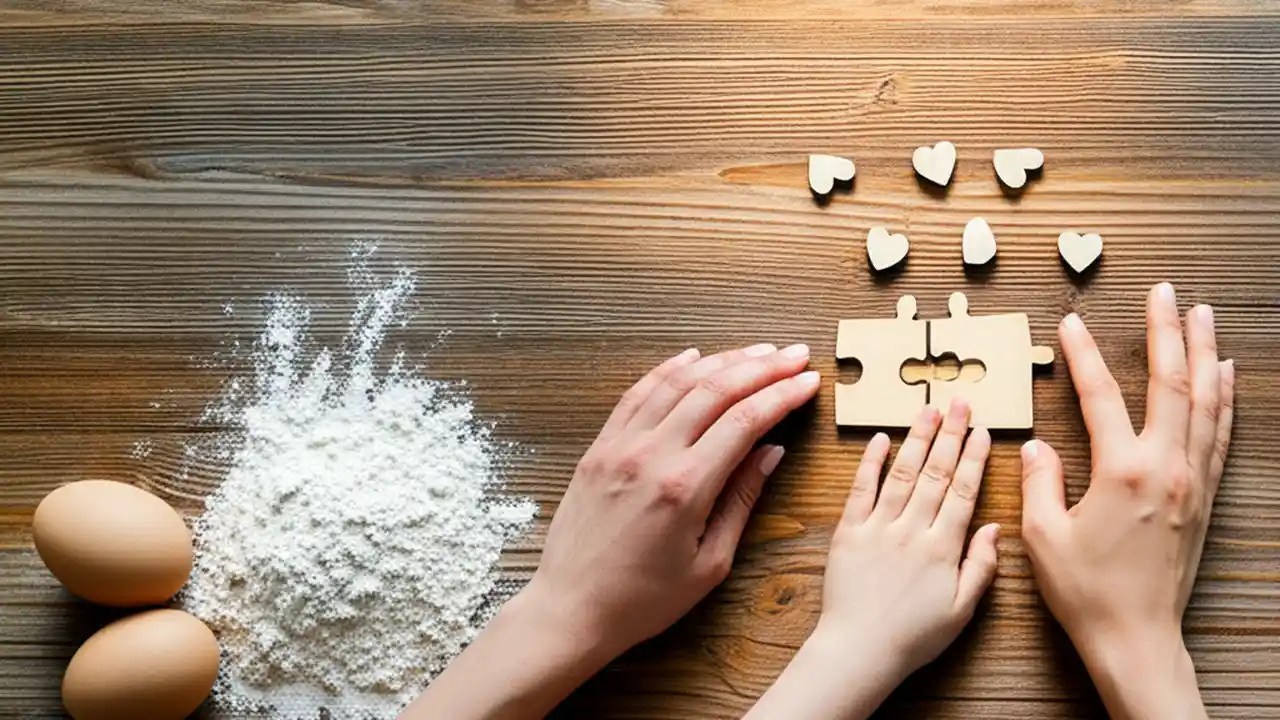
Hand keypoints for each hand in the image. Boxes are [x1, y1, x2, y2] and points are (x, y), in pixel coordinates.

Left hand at [404, 344, 819, 719]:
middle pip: (715, 390)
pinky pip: (637, 393)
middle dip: (761, 367)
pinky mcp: (599, 447)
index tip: (808, 382)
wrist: (572, 608)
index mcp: (684, 487)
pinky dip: (669, 370)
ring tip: (757, 352)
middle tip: (795, 355)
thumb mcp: (710, 562)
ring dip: (721, 361)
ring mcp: (620, 446)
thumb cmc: (643, 599)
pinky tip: (693, 357)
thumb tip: (771, 452)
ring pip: (677, 383)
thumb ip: (742, 500)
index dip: (782, 395)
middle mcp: (650, 455)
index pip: (745, 421)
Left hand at [747, 401, 998, 719]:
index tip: (982, 430)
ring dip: (916, 438)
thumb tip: (993, 527)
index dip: (973, 457)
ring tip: (927, 408)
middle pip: (935, 473)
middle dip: (949, 434)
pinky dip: (870, 462)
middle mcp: (912, 530)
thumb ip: (981, 567)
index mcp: (942, 548)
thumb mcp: (962, 610)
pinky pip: (860, 490)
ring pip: (902, 473)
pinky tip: (880, 438)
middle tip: (959, 401)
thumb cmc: (913, 636)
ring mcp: (878, 528)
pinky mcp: (848, 532)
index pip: (963, 491)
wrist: (859, 650)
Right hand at [1020, 283, 1233, 719]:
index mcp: (1123, 471)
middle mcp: (1166, 467)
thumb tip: (1041, 446)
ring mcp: (1192, 481)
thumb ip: (1041, 481)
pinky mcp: (1204, 499)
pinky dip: (1226, 400)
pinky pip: (1221, 436)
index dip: (1083, 355)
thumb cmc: (1087, 591)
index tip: (1071, 323)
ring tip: (1203, 315)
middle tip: (1164, 292)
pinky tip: (1227, 376)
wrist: (1136, 638)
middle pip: (1171, 383)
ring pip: (1206, 402)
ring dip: (1205, 353)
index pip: (1102, 395)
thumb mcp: (1043, 535)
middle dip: (1167, 331)